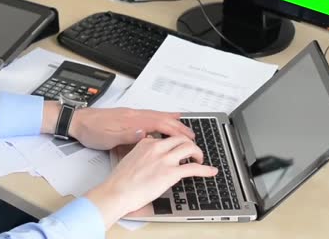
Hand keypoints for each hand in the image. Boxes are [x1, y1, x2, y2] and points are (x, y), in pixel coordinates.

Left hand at [68, 107, 193, 149]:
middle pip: (161, 118)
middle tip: (192, 135)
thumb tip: (146, 133)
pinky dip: (160, 118)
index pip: (160, 123)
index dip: (176, 130)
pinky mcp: (127, 117)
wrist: (77, 121)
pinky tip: (161, 122)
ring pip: (156, 116)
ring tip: (184, 127)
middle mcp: (134, 115)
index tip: (188, 138)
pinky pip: (149, 116)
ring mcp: (131, 114)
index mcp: (132, 120)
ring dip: (171, 121)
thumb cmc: (91, 131)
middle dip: (178, 126)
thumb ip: (128, 135)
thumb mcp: (108, 138)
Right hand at [84, 135, 217, 227]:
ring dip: (198, 153)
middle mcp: (157, 147)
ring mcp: (165, 159)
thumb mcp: (130, 158)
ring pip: (189, 147)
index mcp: (147, 143)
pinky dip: (205, 169)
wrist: (117, 191)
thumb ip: (142, 152)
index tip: (181, 146)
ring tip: (200, 160)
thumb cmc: (120, 180)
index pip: (167, 137)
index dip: (177, 142)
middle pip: (181, 138)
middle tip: (193, 153)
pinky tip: (210, 171)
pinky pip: (194, 168)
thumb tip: (150, 155)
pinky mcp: (171, 173)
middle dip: (190, 144)